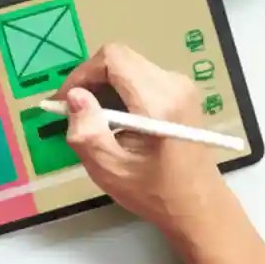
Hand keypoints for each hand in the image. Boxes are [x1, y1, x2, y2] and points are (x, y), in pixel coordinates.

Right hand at [59, 43, 223, 232]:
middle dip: (90, 80)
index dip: (82, 74)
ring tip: (93, 119)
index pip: (113, 58)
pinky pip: (140, 75)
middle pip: (120, 58)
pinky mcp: (180, 90)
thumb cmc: (154, 192)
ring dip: (104, 86)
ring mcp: (180, 85)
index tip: (65, 102)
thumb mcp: (109, 170)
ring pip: (128, 65)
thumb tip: (74, 95)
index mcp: (159, 102)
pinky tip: (115, 119)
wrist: (198, 205)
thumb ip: (87, 131)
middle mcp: (173, 84)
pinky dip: (119, 90)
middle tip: (74, 112)